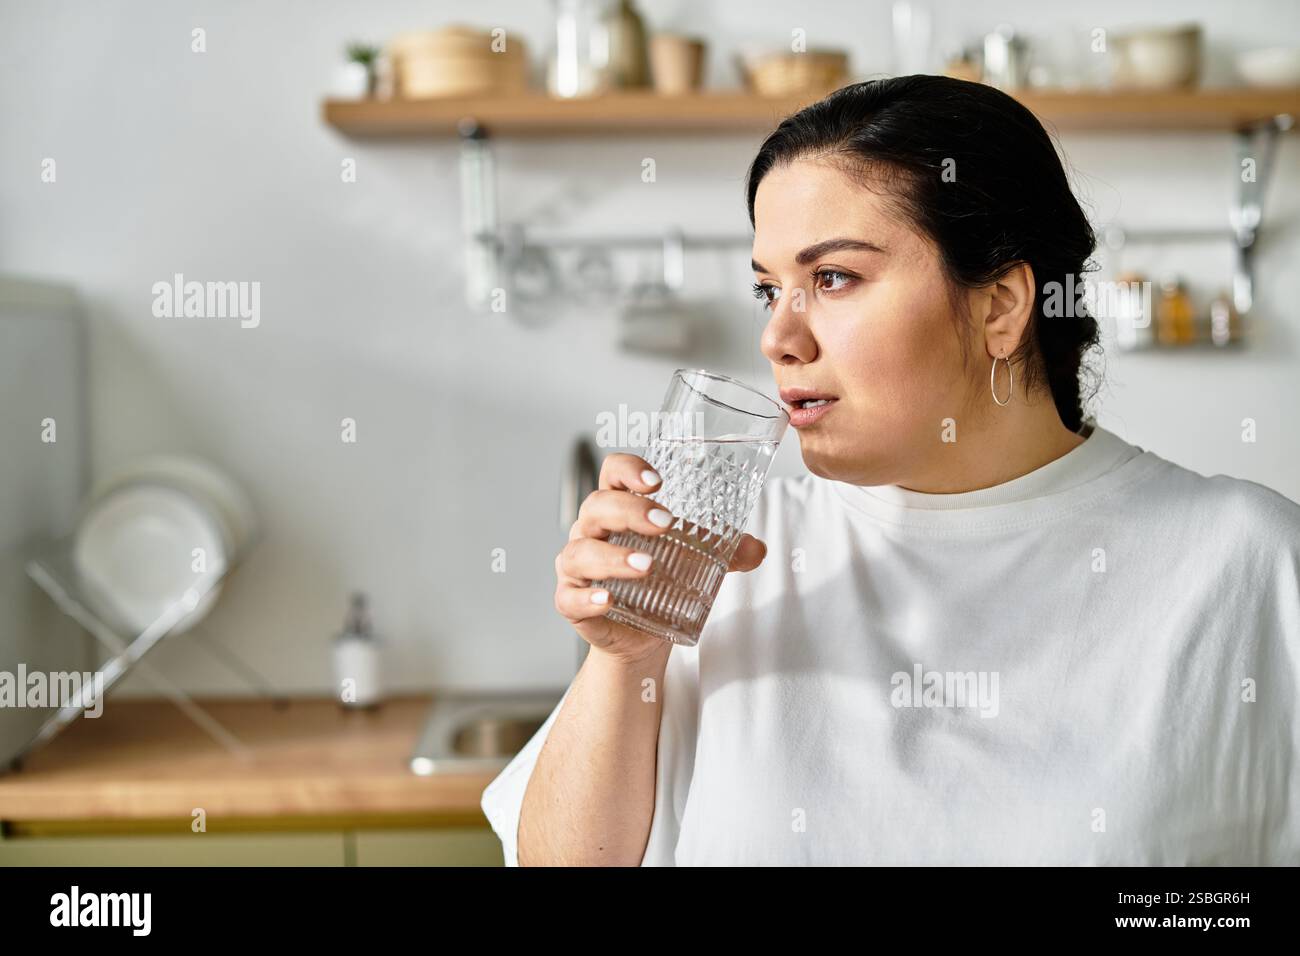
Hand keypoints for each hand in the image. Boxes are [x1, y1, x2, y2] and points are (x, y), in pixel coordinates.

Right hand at [554, 452, 766, 662]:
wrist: (642, 634)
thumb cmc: (662, 580)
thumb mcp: (698, 561)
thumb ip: (728, 553)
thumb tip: (756, 548)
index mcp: (618, 508)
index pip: (612, 472)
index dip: (629, 470)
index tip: (657, 481)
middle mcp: (591, 531)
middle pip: (597, 506)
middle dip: (629, 511)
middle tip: (664, 524)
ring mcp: (577, 567)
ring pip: (580, 551)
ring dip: (613, 556)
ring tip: (647, 566)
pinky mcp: (572, 602)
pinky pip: (569, 597)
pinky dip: (587, 597)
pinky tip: (608, 599)